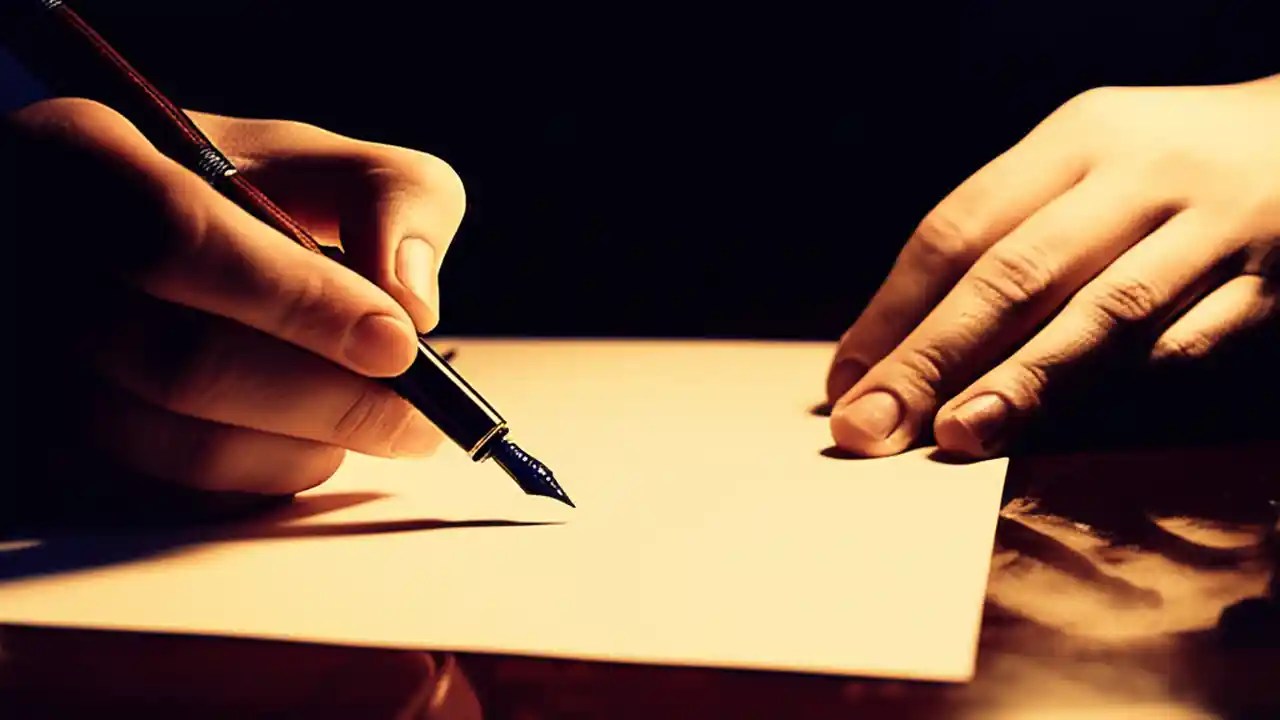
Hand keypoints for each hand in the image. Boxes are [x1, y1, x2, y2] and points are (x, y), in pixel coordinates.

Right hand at [4, 98, 465, 498]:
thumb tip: (412, 302)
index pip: (182, 240)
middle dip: (328, 400)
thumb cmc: (236, 197)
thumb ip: (390, 195)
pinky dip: (259, 484)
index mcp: (87, 153)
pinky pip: (168, 497)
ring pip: (173, 446)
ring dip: (300, 451)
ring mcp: (38, 364)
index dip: (303, 302)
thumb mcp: (312, 159)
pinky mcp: (54, 445)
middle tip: (417, 418)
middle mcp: (37, 264)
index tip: (399, 345)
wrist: (133, 237)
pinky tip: (303, 446)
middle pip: (182, 362)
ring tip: (370, 427)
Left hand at [826, 75, 1279, 457]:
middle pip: (1014, 273)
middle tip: (870, 426)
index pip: (959, 229)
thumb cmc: (1176, 168)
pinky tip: (1075, 428)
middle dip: (930, 356)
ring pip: (1102, 314)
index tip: (847, 380)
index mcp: (1078, 138)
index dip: (893, 311)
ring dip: (1023, 382)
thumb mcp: (1092, 165)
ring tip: (954, 434)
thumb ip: (1011, 236)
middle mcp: (1141, 174)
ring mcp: (1216, 228)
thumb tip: (896, 340)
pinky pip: (1193, 344)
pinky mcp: (1277, 285)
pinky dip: (1129, 388)